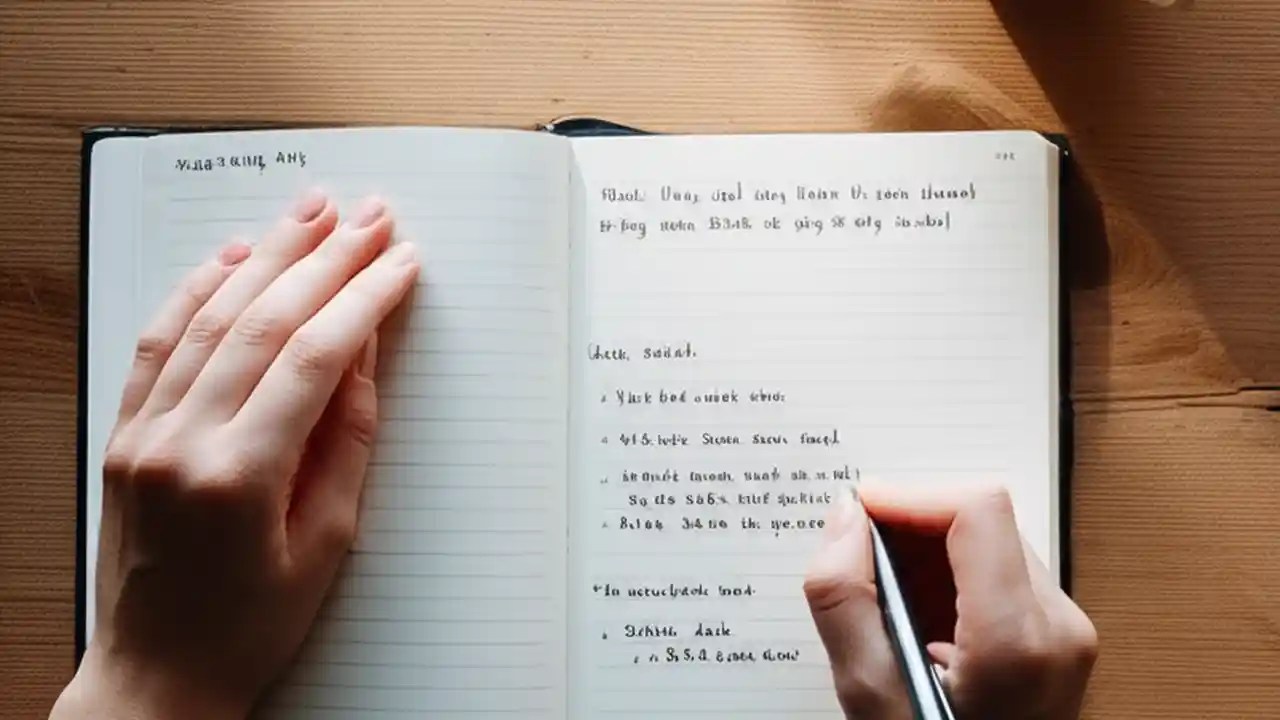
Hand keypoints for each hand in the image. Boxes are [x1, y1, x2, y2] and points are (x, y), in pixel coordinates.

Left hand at [51, 191, 419, 719]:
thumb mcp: (327, 541)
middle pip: (262, 321)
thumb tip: (362, 352)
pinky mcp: (124, 433)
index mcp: (239, 477)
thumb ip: (347, 440)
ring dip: (266, 255)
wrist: (157, 672)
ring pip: (209, 318)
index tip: (402, 262)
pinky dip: (197, 289)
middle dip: (325, 259)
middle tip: (371, 216)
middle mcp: (181, 443)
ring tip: (312, 211)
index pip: (313, 357)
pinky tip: (234, 254)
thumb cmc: (252, 625)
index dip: (365, 300)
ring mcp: (143, 433)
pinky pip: (158, 342)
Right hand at [804, 480, 1097, 719]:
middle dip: (912, 526)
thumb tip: (842, 520)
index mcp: (1018, 638)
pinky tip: (918, 619)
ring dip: (929, 551)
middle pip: (982, 520)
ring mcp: (1067, 631)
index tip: (859, 509)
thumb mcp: (871, 700)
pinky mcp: (1059, 636)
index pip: (977, 508)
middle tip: (861, 564)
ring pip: (991, 540)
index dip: (909, 495)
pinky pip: (1002, 571)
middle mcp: (1060, 625)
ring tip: (888, 602)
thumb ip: (845, 603)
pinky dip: (951, 575)